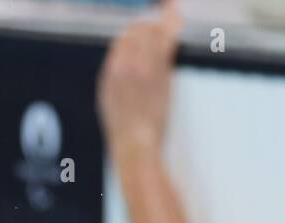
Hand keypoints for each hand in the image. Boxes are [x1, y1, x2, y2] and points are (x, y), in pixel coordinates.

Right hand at [97, 0, 182, 160]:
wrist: (135, 144)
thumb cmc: (123, 131)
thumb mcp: (108, 103)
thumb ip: (113, 81)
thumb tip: (119, 68)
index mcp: (109, 74)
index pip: (121, 40)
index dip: (134, 32)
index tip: (145, 31)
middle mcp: (122, 66)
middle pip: (136, 31)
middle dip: (149, 25)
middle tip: (162, 24)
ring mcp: (141, 67)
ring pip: (151, 31)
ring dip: (162, 24)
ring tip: (171, 18)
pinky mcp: (159, 71)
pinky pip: (166, 39)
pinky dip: (172, 24)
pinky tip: (176, 15)